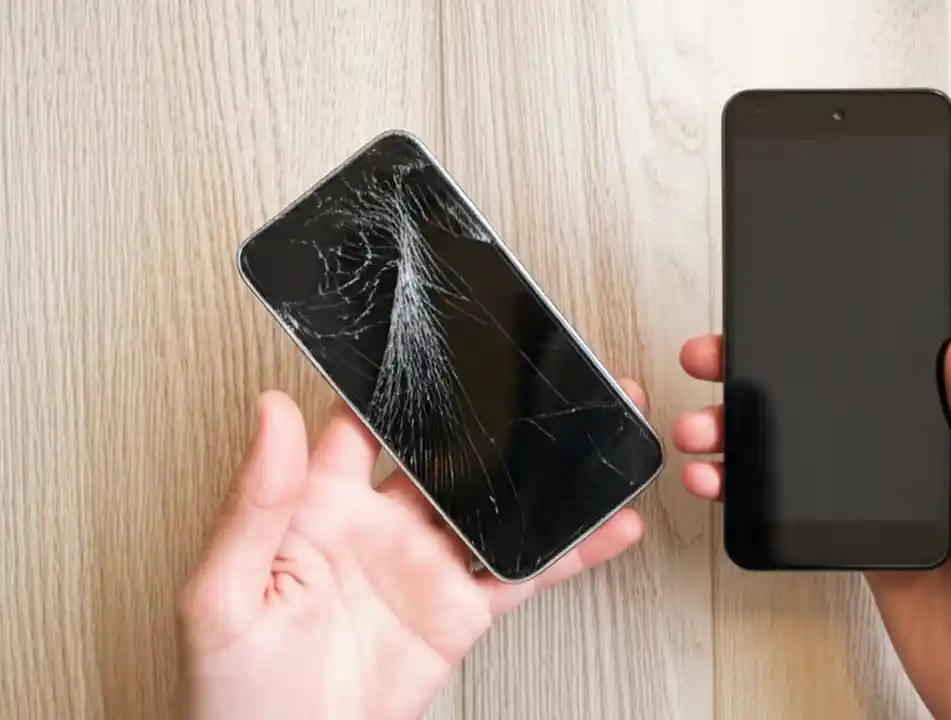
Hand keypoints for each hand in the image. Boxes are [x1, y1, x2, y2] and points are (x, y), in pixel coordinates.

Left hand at [179, 384, 647, 719]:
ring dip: (546, 475)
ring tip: (594, 439)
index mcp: (316, 507)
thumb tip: (269, 411)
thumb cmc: (230, 695)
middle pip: (449, 454)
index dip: (400, 384)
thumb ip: (253, 503)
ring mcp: (424, 568)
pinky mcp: (458, 612)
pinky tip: (605, 526)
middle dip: (496, 417)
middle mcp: (378, 528)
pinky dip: (569, 552)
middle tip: (541, 379)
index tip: (439, 343)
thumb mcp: (222, 596)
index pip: (362, 422)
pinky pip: (522, 573)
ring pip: (498, 507)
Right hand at [673, 334, 950, 719]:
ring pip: (816, 449)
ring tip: (709, 427)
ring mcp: (899, 507)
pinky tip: (732, 479)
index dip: (855, 342)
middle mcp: (941, 468)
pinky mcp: (868, 546)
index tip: (799, 320)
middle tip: (725, 360)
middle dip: (779, 378)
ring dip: (756, 432)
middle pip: (849, 401)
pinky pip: (807, 504)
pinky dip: (761, 489)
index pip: (917, 374)